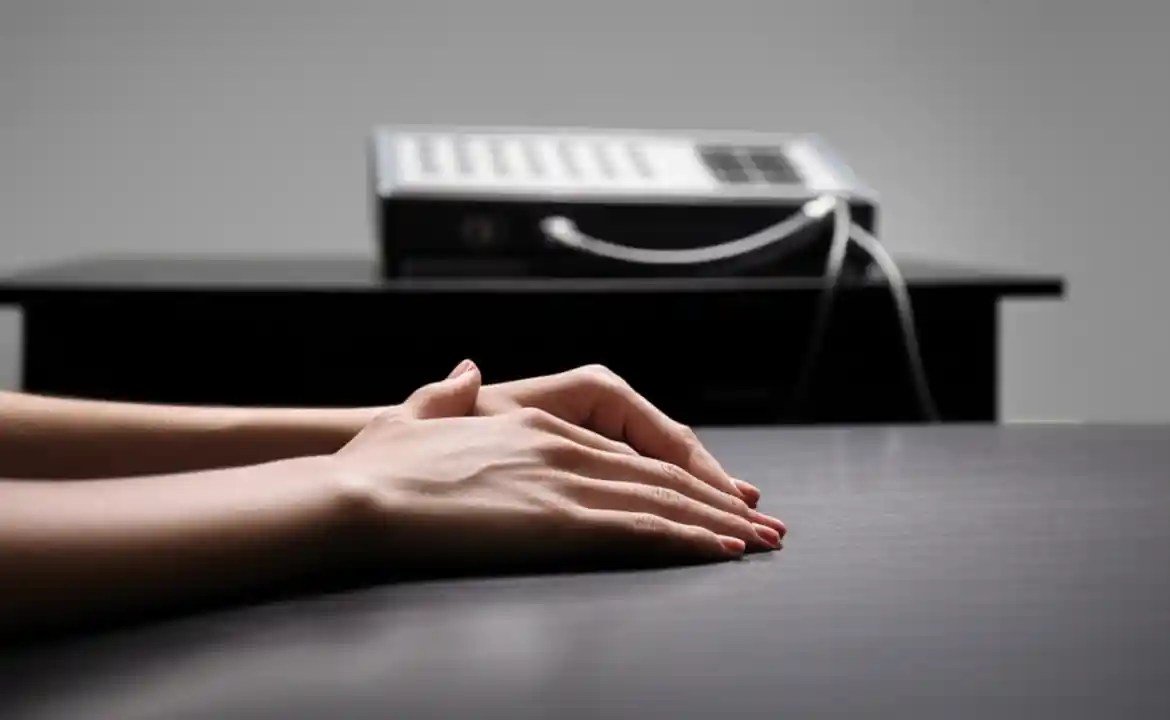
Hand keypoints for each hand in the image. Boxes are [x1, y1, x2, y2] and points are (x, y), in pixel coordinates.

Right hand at [329, 364, 781, 572]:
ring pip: (663, 497)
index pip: (627, 449)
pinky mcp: (560, 519)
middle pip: (659, 471)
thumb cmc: (378, 464)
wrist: (358, 491)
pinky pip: (640, 526)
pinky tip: (720, 550)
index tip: (711, 492)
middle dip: (717, 499)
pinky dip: (687, 537)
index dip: (676, 471)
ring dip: (718, 520)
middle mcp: (562, 445)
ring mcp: (564, 479)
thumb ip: (448, 393)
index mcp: (536, 422)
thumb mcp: (416, 414)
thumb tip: (467, 373)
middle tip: (762, 520)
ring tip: (761, 540)